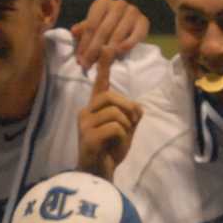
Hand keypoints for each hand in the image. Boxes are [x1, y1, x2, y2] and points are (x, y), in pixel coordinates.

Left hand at [71, 0, 150, 67]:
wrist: (129, 26)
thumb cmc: (106, 27)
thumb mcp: (93, 27)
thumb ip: (83, 30)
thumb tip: (74, 31)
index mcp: (103, 2)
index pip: (91, 25)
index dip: (85, 43)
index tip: (80, 59)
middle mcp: (119, 4)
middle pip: (103, 30)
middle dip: (93, 50)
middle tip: (87, 65)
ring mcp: (132, 11)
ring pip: (117, 34)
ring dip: (108, 51)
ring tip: (100, 64)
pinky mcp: (144, 21)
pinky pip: (135, 35)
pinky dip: (127, 45)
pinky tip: (119, 54)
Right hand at [76, 53, 143, 178]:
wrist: (99, 175)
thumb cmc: (110, 152)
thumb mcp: (126, 131)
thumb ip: (131, 117)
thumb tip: (138, 107)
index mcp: (94, 108)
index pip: (100, 83)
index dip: (104, 66)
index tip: (107, 47)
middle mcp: (86, 112)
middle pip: (111, 96)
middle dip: (128, 108)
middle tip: (132, 124)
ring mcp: (84, 124)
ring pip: (116, 112)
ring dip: (126, 127)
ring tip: (120, 140)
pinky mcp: (88, 136)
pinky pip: (115, 127)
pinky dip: (122, 138)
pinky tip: (114, 148)